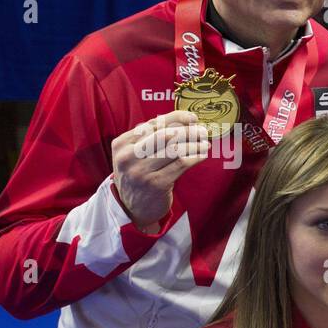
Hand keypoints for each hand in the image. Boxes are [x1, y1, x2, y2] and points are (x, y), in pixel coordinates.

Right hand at [111, 111, 208, 232]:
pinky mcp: (157, 184)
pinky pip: (181, 165)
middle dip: (187, 131)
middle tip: (203, 130)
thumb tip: (182, 121)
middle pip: (164, 135)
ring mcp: (142, 171)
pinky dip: (195, 157)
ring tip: (205, 142)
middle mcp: (128, 156)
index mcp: (121, 144)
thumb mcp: (134, 156)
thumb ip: (150, 139)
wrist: (132, 209)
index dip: (175, 118)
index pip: (152, 125)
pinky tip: (202, 154)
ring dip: (194, 144)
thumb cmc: (138, 176)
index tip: (192, 118)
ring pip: (174, 149)